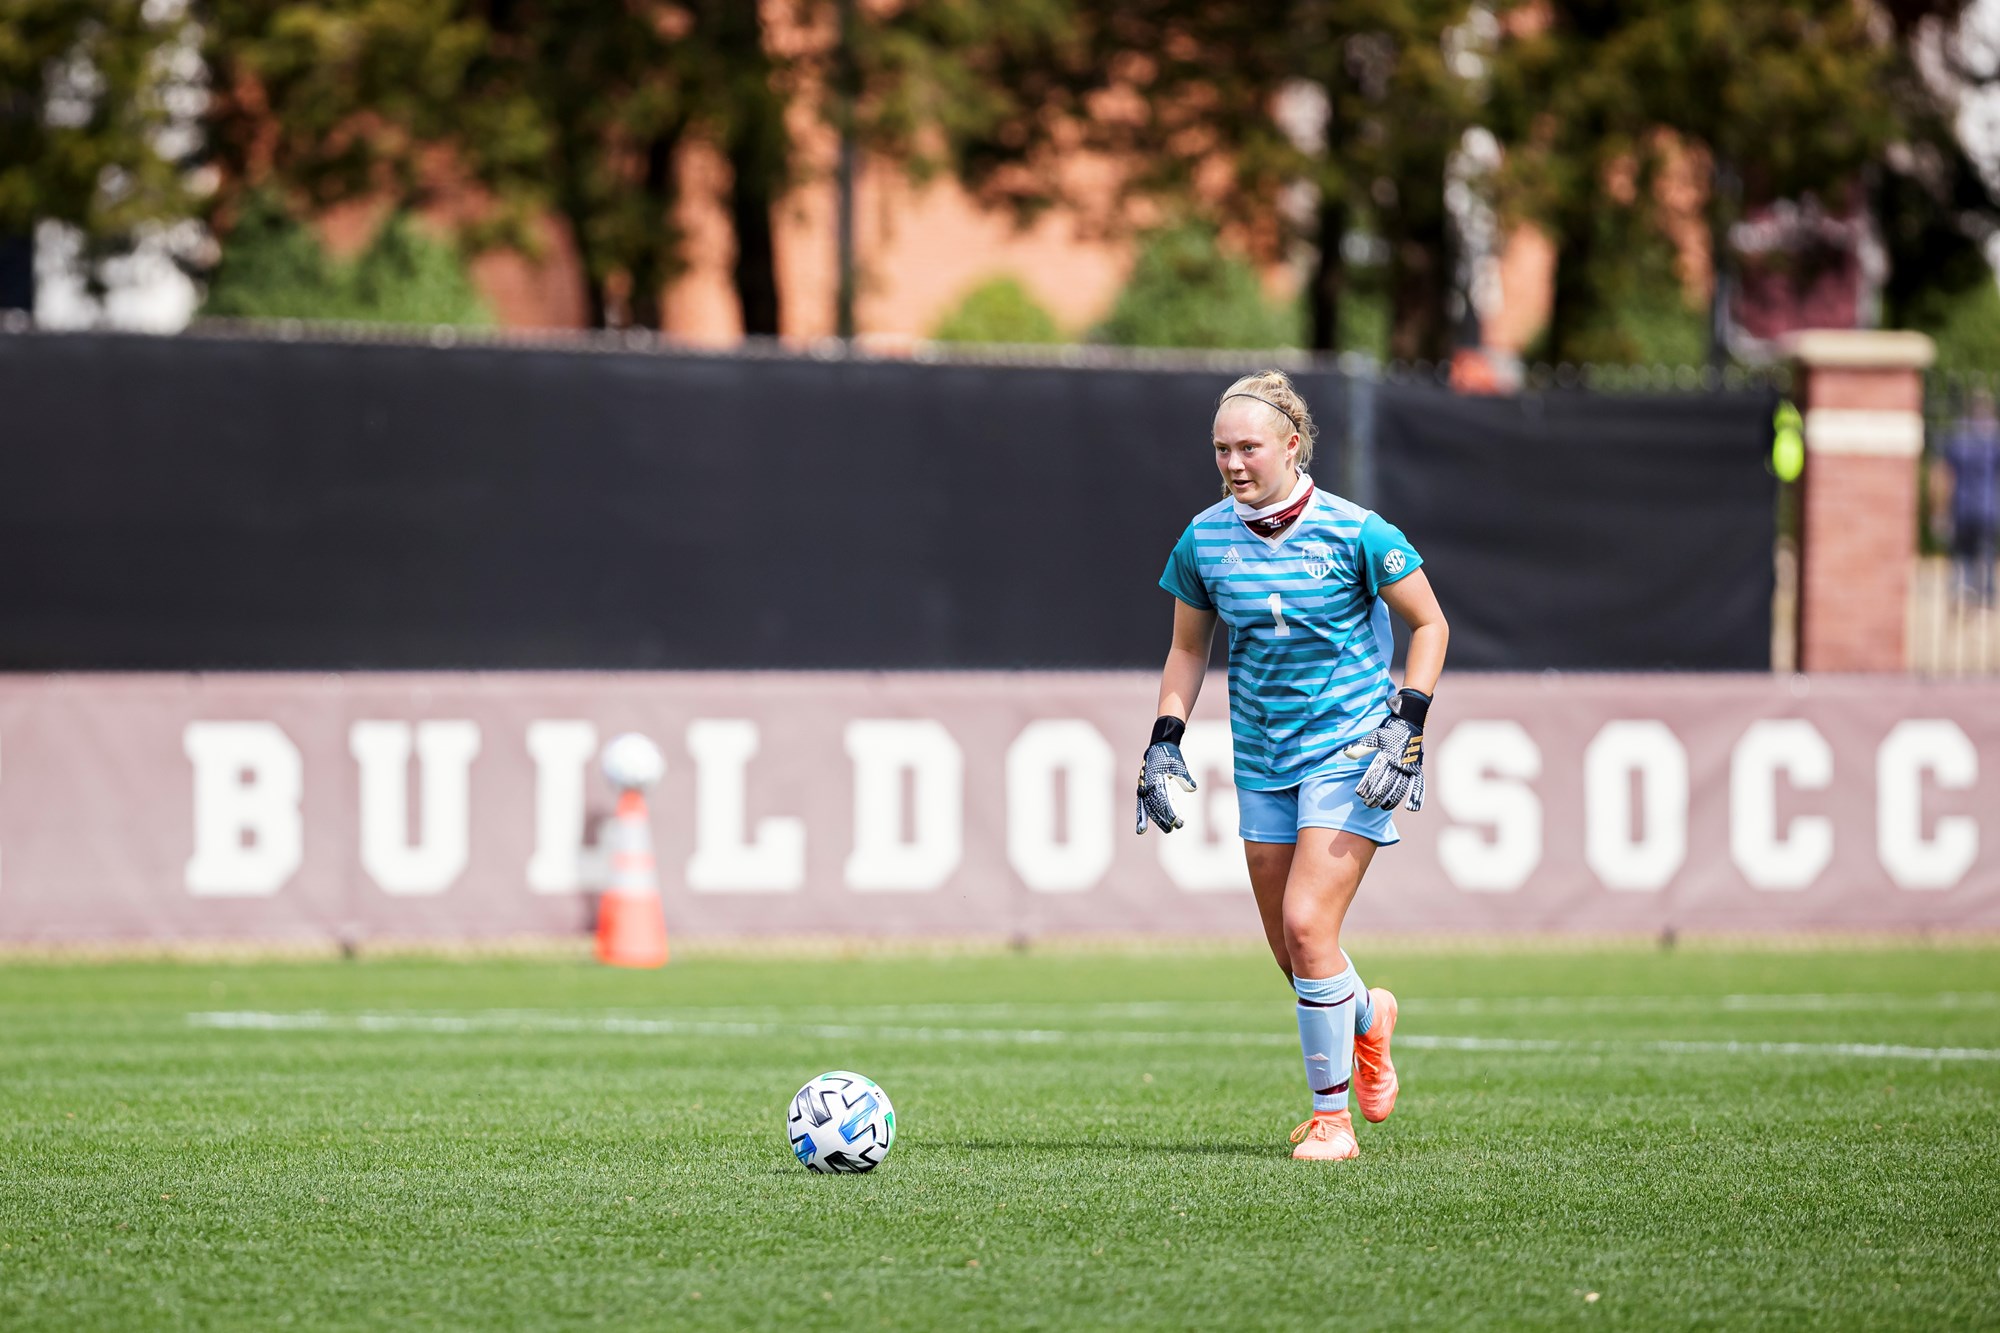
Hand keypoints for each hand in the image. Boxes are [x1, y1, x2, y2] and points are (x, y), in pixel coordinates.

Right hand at [1135, 740, 1196, 833]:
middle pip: (1156, 806)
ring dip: (1158, 820)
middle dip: (1165, 818)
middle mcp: (1147, 785)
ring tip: (1168, 829)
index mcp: (1156, 779)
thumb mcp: (1179, 764)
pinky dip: (1142, 817)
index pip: (1163, 799)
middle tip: (1177, 827)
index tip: (1177, 821)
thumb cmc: (1169, 755)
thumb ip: (1185, 777)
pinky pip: (1141, 806)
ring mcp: (1144, 788)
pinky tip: (1141, 829)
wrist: (1159, 746)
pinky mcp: (1143, 790)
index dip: (1170, 812)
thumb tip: (1193, 789)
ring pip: (1149, 808)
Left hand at [1341, 690, 1427, 811]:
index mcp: (1387, 756)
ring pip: (1400, 788)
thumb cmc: (1389, 730)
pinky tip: (1412, 808)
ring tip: (1383, 808)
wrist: (1410, 721)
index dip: (1368, 786)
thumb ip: (1361, 747)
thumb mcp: (1374, 736)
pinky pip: (1419, 785)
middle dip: (1377, 796)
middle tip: (1368, 804)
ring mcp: (1409, 767)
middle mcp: (1398, 763)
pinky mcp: (1417, 768)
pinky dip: (1416, 797)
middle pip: (1387, 785)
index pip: (1375, 776)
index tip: (1360, 795)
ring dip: (1392, 799)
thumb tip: (1346, 754)